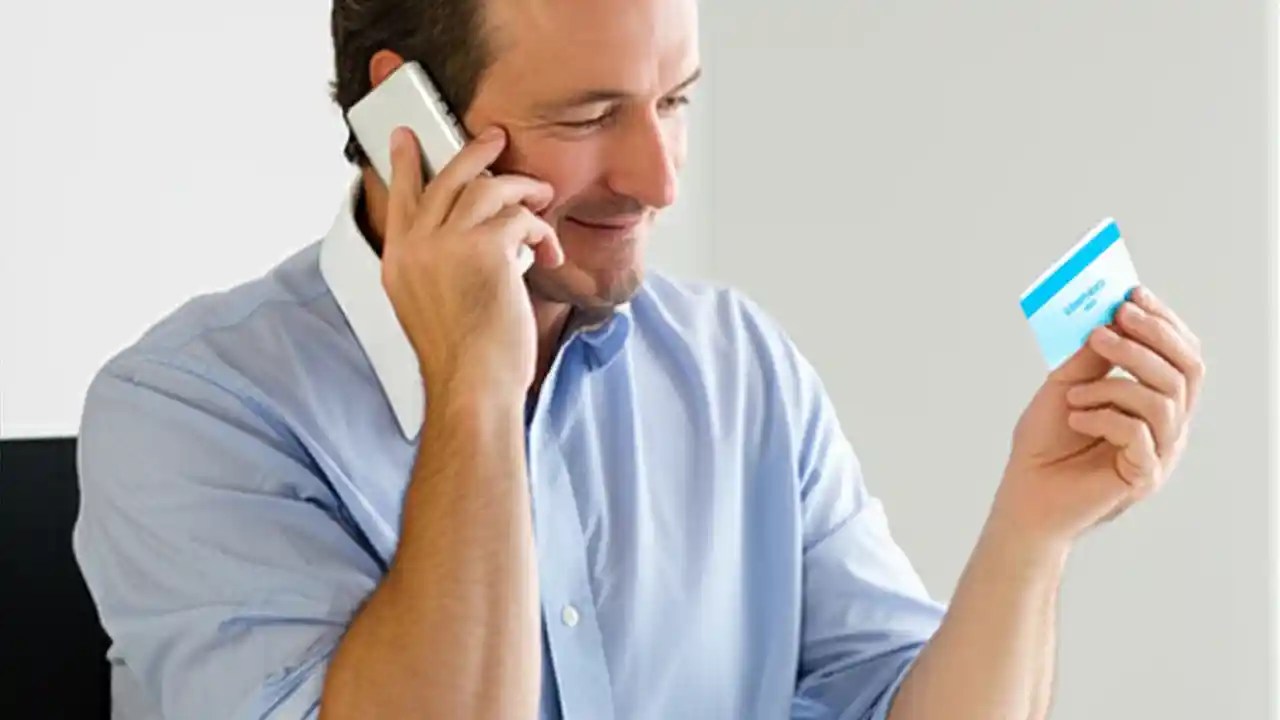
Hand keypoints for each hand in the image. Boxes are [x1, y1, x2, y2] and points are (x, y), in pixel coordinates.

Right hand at [380, 126, 564, 400]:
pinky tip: (549, 253)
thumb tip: (468, 236)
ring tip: (542, 197)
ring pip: (488, 189)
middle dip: (475, 153)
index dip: (404, 163)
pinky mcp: (486, 249)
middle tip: (496, 139)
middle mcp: (416, 247)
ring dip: (523, 189)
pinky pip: (522, 219)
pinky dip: (542, 232)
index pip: (399, 198)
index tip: (405, 137)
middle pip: (445, 178)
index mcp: (398, 262)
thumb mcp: (429, 306)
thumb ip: (437, 265)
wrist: (473, 387)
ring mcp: (447, 244)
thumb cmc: (463, 359)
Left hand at [992, 287, 1205, 550]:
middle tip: (1113, 320)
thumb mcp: (1066, 386)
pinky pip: (1139, 434)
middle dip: (1151, 339)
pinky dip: (1103, 416)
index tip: (1131, 294)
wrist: (1024, 494)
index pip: (1182, 354)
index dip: (1163, 322)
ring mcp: (1160, 453)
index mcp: (1155, 400)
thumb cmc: (1045, 442)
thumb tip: (1111, 316)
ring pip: (1164, 400)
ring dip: (1115, 382)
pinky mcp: (1143, 477)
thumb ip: (1091, 356)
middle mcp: (1167, 426)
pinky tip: (1075, 417)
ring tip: (1072, 389)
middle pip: (1186, 372)